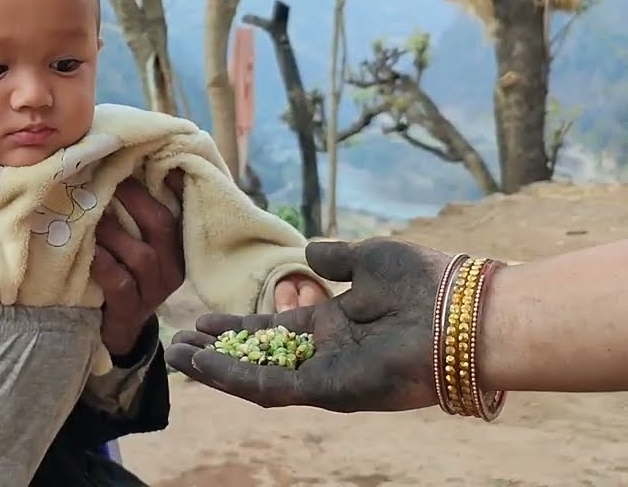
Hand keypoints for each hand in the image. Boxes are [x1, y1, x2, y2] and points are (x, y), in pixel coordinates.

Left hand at [92, 171, 185, 356]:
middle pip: (161, 225)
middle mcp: (171, 269)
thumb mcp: (133, 245)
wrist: (115, 332)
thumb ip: (133, 216)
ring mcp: (153, 293)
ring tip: (90, 215)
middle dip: (135, 198)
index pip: (177, 208)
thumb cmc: (122, 276)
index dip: (168, 182)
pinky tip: (87, 251)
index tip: (147, 155)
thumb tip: (119, 166)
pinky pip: (120, 283)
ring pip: (141, 255)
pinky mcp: (130, 311)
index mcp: (176, 248)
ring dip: (113, 231)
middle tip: (109, 177)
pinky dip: (103, 264)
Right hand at [164, 238, 449, 412]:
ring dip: (215, 368)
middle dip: (216, 351)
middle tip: (178, 344)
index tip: (202, 320)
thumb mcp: (370, 260)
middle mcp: (327, 354)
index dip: (236, 326)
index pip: (274, 329)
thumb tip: (309, 253)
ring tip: (177, 357)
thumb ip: (335, 259)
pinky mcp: (329, 391)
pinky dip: (234, 377)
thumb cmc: (429, 282)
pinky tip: (203, 365)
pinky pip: (271, 387)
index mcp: (336, 324)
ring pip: (256, 377)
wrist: (468, 315)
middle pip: (258, 356)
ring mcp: (326, 375)